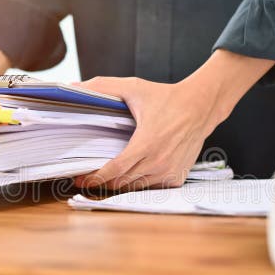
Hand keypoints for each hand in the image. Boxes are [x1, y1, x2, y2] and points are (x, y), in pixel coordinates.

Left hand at [73, 50, 274, 191]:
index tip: (79, 179)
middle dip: (101, 182)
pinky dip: (139, 183)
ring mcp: (169, 172)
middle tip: (86, 178)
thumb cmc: (167, 98)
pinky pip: (151, 187)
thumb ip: (102, 87)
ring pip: (135, 187)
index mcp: (147, 143)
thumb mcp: (134, 88)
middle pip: (121, 182)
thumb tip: (73, 87)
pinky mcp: (176, 177)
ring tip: (106, 176)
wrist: (201, 107)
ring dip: (119, 184)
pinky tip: (131, 173)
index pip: (115, 170)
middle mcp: (159, 162)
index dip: (95, 177)